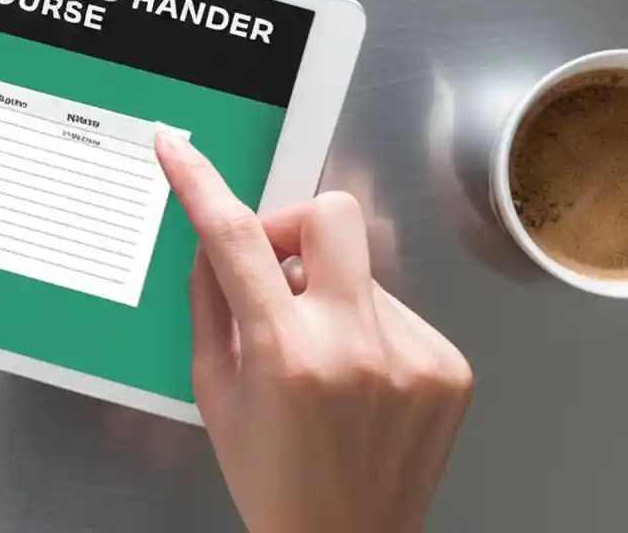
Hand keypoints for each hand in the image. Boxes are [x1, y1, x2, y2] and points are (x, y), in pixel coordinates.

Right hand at [153, 127, 471, 532]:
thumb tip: (213, 239)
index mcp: (285, 353)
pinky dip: (368, 328)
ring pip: (362, 269)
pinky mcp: (448, 365)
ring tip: (323, 359)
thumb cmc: (271, 477)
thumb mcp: (214, 391)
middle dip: (294, 225)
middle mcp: (354, 345)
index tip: (179, 150)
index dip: (201, 185)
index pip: (235, 240)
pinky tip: (360, 378)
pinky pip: (398, 309)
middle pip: (330, 214)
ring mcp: (410, 354)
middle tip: (276, 267)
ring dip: (331, 293)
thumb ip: (209, 305)